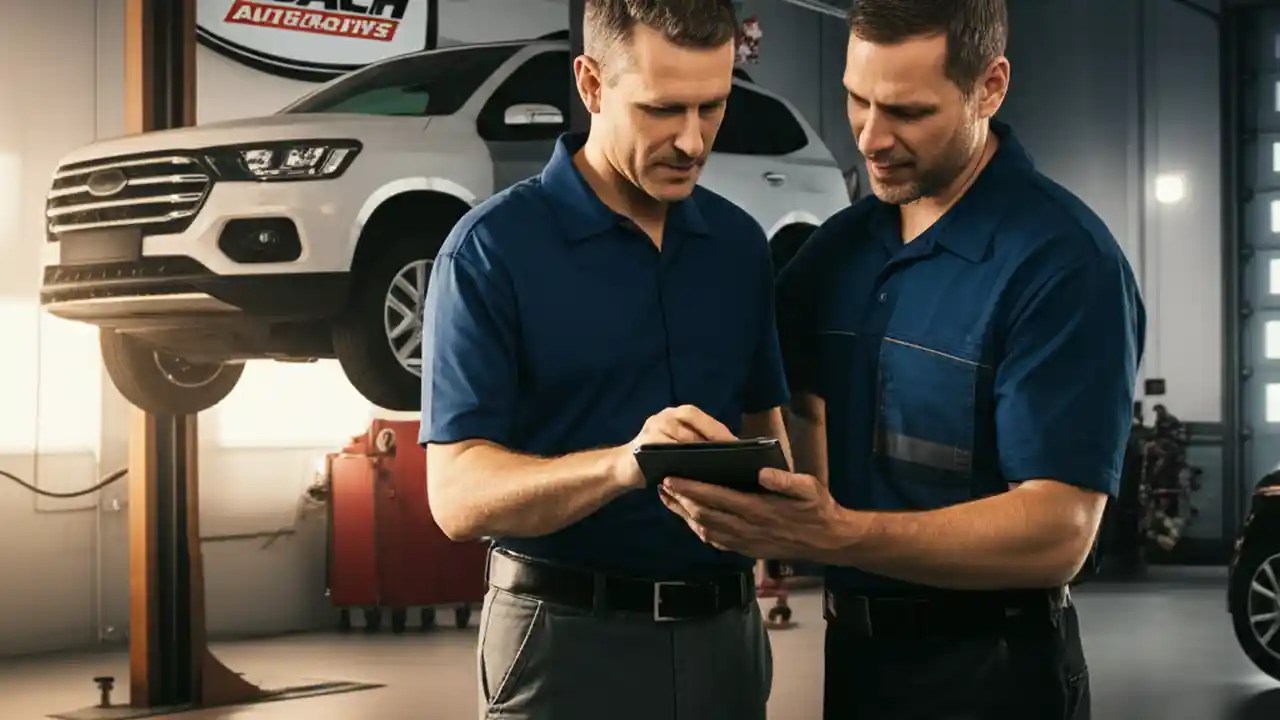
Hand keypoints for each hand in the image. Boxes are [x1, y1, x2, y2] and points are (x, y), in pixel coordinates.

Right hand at [610, 405, 736, 491]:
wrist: (626, 467)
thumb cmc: (660, 458)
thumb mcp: (681, 447)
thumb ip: (699, 443)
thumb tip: (731, 452)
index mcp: (676, 414)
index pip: (699, 416)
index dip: (717, 428)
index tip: (737, 444)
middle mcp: (664, 415)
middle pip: (690, 420)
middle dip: (711, 436)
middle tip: (729, 453)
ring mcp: (652, 427)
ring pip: (680, 435)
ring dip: (698, 449)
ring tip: (716, 463)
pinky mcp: (643, 445)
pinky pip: (665, 450)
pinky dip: (680, 460)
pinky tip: (693, 471)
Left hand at [659, 467, 846, 561]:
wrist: (829, 542)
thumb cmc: (818, 509)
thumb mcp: (810, 488)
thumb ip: (786, 480)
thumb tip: (763, 472)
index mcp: (760, 510)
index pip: (717, 498)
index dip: (691, 488)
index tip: (671, 478)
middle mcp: (748, 529)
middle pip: (703, 515)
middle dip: (680, 500)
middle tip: (662, 484)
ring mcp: (746, 542)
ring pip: (705, 529)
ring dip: (684, 514)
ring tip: (668, 498)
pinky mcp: (747, 550)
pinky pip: (715, 541)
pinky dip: (698, 529)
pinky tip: (689, 518)